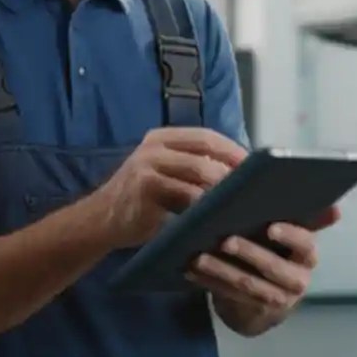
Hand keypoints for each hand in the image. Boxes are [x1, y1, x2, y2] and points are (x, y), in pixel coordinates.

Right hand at [88, 128, 247, 248]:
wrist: (100, 220)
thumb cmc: (140, 200)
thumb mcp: (162, 174)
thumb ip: (190, 168)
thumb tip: (237, 174)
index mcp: (162, 138)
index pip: (206, 136)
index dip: (232, 149)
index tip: (256, 165)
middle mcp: (154, 146)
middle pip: (204, 150)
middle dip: (232, 167)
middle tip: (254, 185)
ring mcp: (147, 165)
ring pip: (197, 171)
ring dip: (222, 187)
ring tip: (241, 201)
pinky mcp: (145, 188)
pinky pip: (184, 195)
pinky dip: (204, 206)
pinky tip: (217, 216)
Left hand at [187, 206, 341, 314]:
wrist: (267, 296)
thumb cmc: (272, 250)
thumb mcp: (282, 231)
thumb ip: (286, 212)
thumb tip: (283, 178)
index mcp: (306, 253)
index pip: (306, 244)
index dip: (290, 236)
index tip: (271, 228)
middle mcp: (298, 278)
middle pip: (273, 266)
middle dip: (248, 252)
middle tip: (225, 240)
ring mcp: (279, 298)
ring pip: (248, 283)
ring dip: (221, 269)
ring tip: (199, 257)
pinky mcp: (256, 310)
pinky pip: (231, 295)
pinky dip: (210, 281)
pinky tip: (192, 270)